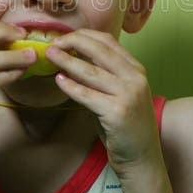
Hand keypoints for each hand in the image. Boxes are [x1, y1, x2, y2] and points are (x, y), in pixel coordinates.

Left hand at [45, 29, 162, 174]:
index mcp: (136, 69)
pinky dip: (71, 86)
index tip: (64, 36)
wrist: (142, 156)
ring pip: (91, 71)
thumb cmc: (125, 125)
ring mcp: (128, 94)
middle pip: (99, 50)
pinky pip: (87, 95)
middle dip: (73, 42)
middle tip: (53, 43)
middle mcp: (135, 78)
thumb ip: (101, 75)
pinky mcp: (117, 113)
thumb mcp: (118, 93)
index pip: (108, 41)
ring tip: (50, 56)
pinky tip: (59, 80)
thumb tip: (72, 57)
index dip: (84, 35)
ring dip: (67, 61)